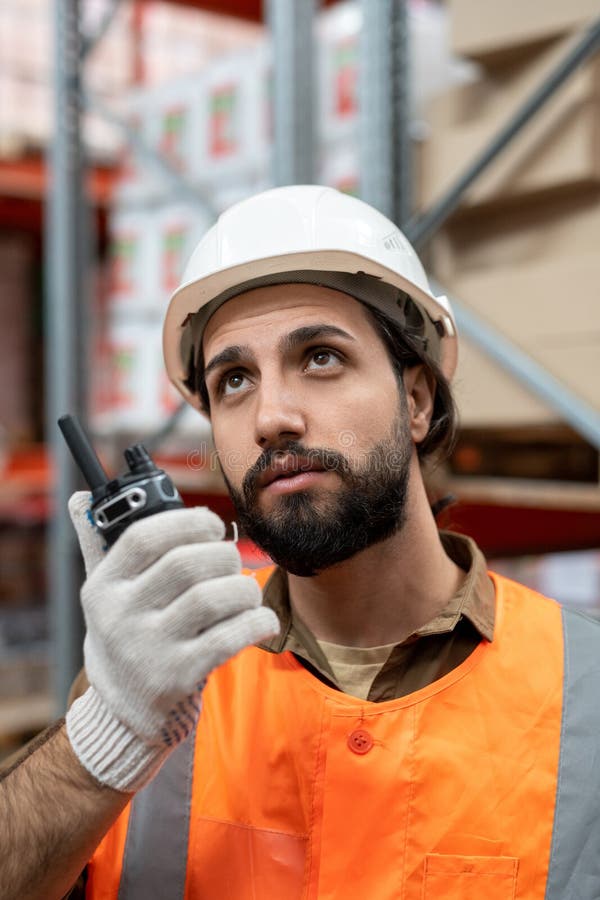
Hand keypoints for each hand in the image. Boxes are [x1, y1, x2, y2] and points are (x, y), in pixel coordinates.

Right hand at [66, 495, 278, 791]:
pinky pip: (229, 638)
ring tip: (247, 592)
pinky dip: (256, 623)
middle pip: (186, 563)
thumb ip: (97, 544)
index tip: (212, 525)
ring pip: (212, 598)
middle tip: (233, 563)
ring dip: (244, 588)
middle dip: (224, 555)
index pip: (145, 537)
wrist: (123, 713)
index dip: (188, 521)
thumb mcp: (105, 594)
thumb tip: (79, 498)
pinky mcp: (178, 678)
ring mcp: (148, 650)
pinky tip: (262, 621)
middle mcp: (120, 617)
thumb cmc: (126, 635)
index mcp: (103, 587)